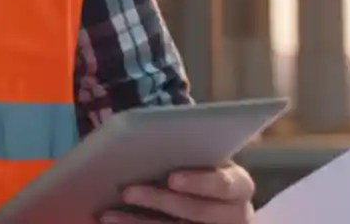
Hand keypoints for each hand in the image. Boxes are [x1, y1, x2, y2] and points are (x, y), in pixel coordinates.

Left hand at [100, 162, 255, 222]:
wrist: (208, 193)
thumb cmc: (202, 167)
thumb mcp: (205, 158)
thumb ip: (190, 150)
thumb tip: (151, 134)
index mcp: (240, 185)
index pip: (225, 185)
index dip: (199, 182)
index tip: (172, 177)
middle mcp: (235, 215)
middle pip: (198, 212)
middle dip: (161, 201)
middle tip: (128, 191)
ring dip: (140, 223)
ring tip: (109, 214)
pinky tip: (112, 222)